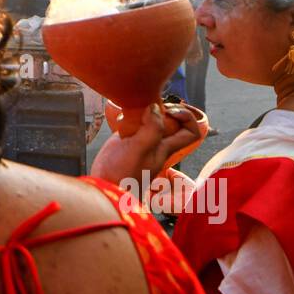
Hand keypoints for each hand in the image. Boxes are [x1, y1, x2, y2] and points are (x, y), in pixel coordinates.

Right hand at [90, 102, 206, 183]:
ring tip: (135, 108)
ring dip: (146, 111)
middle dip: (164, 109)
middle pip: (171, 122)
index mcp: (165, 149)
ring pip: (152, 122)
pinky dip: (130, 116)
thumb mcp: (139, 149)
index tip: (169, 112)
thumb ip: (152, 129)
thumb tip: (156, 108)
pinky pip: (134, 125)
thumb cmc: (122, 175)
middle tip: (150, 106)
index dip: (185, 117)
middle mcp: (156, 145)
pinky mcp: (125, 142)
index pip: (190, 132)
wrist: (102, 188)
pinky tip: (121, 117)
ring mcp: (140, 143)